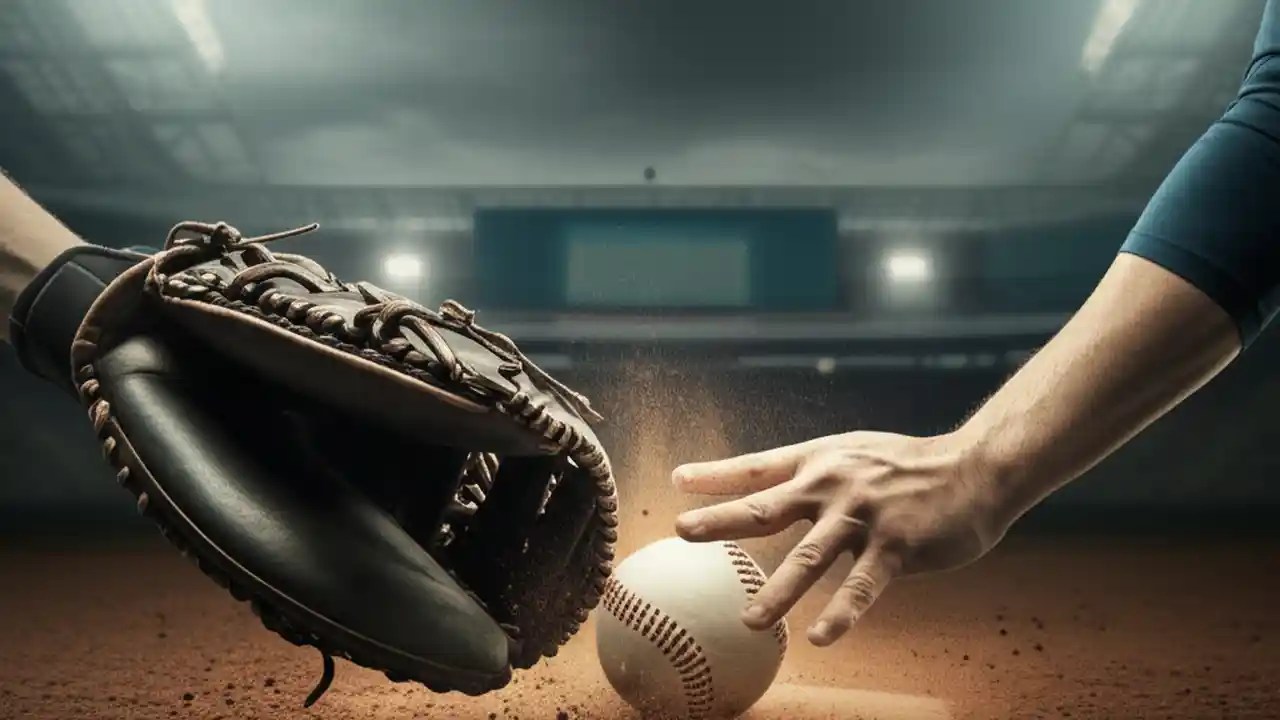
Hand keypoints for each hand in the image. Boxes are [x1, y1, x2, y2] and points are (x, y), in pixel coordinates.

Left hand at [672, 430, 1006, 646]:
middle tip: (682, 531)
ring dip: (776, 591)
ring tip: (749, 620)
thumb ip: (812, 472)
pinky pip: (861, 586)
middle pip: (767, 506)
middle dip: (721, 521)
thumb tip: (769, 489)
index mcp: (819, 462)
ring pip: (809, 558)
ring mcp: (863, 516)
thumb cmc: (906, 466)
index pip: (758, 467)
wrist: (974, 468)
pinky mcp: (896, 546)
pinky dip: (840, 613)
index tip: (677, 482)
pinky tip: (820, 637)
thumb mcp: (851, 454)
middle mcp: (833, 485)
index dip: (716, 474)